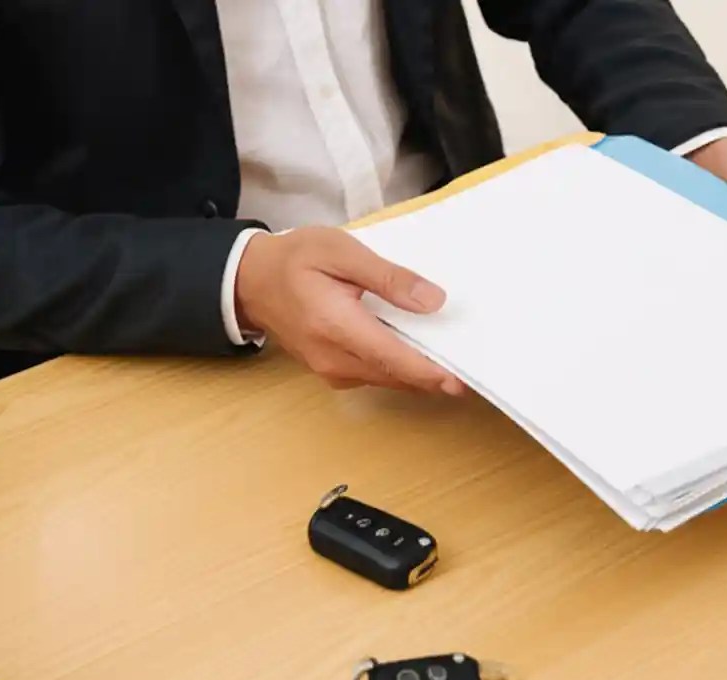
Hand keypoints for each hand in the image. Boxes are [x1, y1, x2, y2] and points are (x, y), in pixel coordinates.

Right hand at [235, 227, 464, 394]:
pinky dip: (402, 371)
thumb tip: (433, 301)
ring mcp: (332, 370)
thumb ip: (388, 278)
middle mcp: (334, 358)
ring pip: (389, 380)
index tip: (466, 378)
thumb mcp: (342, 252)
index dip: (433, 372)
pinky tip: (423, 357)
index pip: (395, 358)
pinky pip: (376, 377)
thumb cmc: (296, 260)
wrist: (251, 281)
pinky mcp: (334, 373)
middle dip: (436, 376)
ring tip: (457, 363)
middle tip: (475, 369)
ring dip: (421, 376)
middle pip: (397, 376)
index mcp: (336, 326)